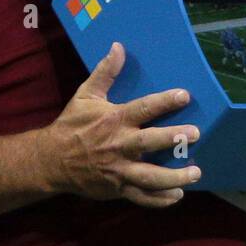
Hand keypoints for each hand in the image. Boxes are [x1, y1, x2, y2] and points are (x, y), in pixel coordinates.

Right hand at [37, 42, 201, 208]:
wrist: (50, 161)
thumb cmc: (72, 125)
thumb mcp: (85, 95)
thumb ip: (105, 72)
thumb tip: (118, 46)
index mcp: (114, 120)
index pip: (143, 108)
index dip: (164, 101)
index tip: (185, 95)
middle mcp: (119, 145)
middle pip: (149, 142)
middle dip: (173, 138)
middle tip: (194, 134)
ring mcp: (119, 170)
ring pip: (149, 176)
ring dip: (173, 177)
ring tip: (195, 173)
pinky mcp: (117, 189)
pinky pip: (141, 197)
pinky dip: (159, 200)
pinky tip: (177, 196)